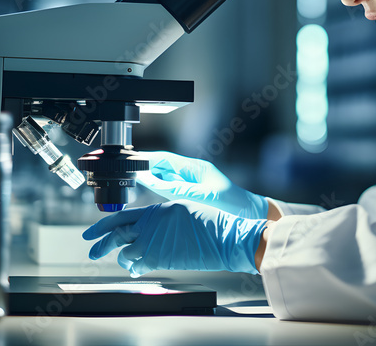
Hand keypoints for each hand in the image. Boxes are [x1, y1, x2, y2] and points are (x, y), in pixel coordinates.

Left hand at [82, 200, 267, 276]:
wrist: (226, 237)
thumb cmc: (212, 224)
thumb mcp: (183, 211)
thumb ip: (161, 218)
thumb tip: (146, 228)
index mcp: (158, 208)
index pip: (121, 216)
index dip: (102, 226)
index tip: (91, 233)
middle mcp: (152, 223)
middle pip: (117, 235)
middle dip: (101, 245)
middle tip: (93, 252)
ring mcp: (154, 241)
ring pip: (126, 253)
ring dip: (125, 260)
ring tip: (129, 262)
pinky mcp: (159, 258)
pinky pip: (138, 266)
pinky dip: (136, 269)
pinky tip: (138, 269)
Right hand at [135, 152, 270, 218]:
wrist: (250, 215)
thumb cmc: (233, 204)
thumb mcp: (203, 196)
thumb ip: (177, 189)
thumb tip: (152, 181)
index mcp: (194, 168)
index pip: (164, 159)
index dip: (146, 159)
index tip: (129, 162)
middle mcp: (191, 173)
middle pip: (161, 167)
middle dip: (144, 169)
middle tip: (125, 175)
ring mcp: (191, 183)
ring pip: (164, 178)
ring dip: (149, 179)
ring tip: (131, 184)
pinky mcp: (192, 194)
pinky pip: (170, 189)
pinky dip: (158, 190)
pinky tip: (149, 195)